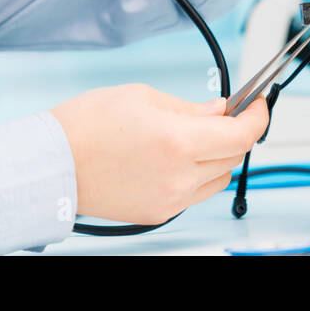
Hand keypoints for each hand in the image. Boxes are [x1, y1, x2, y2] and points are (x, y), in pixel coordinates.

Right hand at [49, 83, 268, 223]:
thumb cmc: (85, 126)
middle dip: (234, 132)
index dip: (257, 117)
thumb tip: (219, 111)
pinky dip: (196, 175)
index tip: (257, 104)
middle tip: (223, 113)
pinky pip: (194, 194)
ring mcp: (169, 199)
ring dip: (217, 156)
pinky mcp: (157, 213)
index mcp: (178, 141)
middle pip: (233, 156)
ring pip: (217, 178)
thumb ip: (188, 107)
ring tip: (194, 136)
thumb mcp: (142, 97)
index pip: (241, 134)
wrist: (51, 164)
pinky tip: (175, 158)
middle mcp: (179, 176)